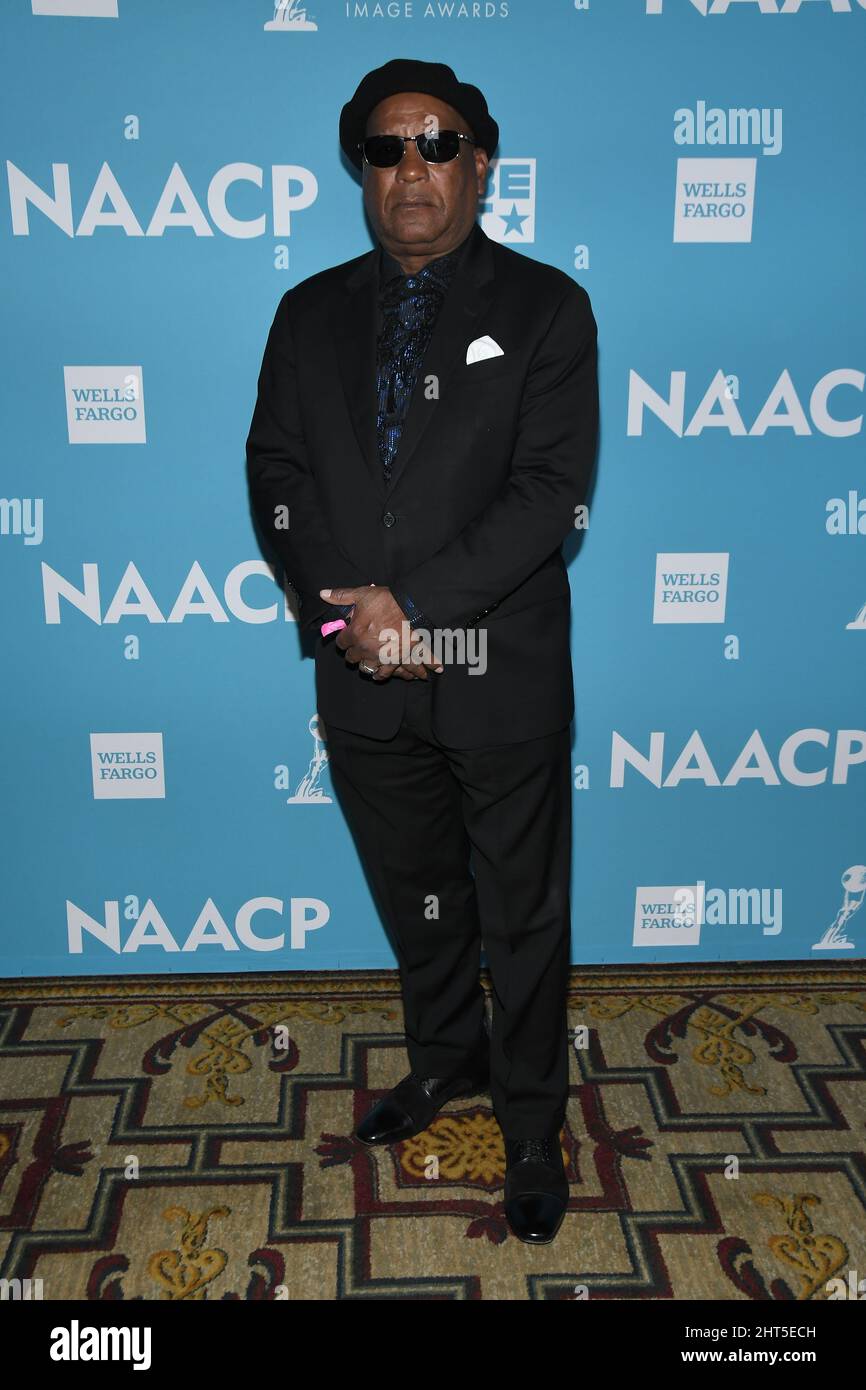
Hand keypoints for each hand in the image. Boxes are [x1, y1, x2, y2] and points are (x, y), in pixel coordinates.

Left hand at [320, 585, 442, 681]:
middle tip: (359, 645)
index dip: (344, 639)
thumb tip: (323, 594)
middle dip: (353, 651)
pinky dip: (380, 673)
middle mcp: (364, 648)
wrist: (414, 608)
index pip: (340, 643)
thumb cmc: (388, 601)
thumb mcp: (363, 594)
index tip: (348, 636)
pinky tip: (379, 670)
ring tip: (368, 657)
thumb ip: (342, 596)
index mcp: (355, 633)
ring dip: (365, 663)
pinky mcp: (393, 662)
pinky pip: (382, 675)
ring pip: (365, 668)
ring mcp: (379, 657)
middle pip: (351, 658)